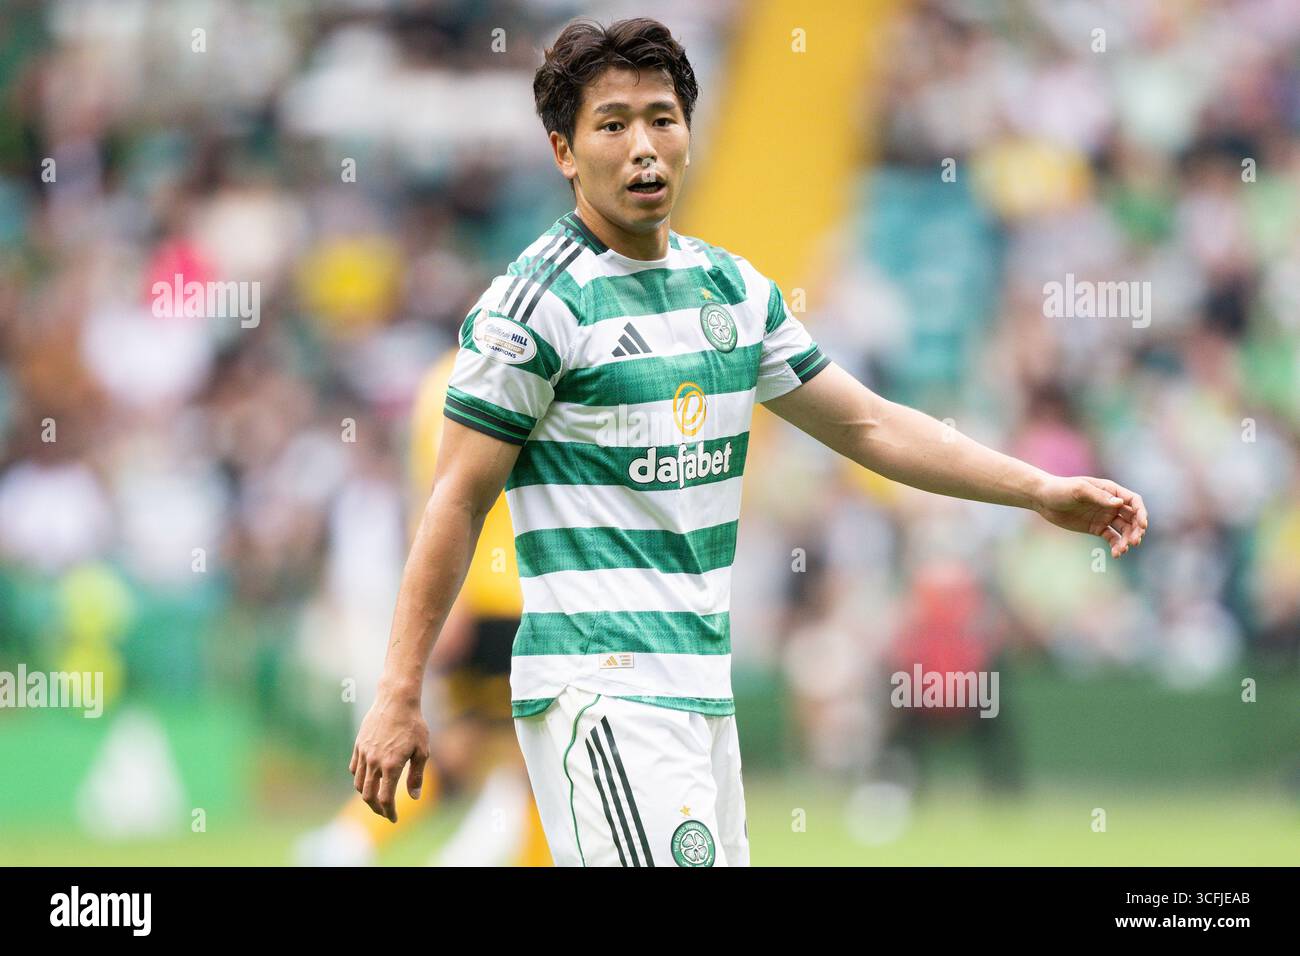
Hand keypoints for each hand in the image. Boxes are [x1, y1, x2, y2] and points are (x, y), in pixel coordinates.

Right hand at [349, 692, 429, 822]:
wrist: (396, 700)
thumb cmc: (414, 724)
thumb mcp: (422, 750)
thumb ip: (416, 776)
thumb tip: (415, 797)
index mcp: (391, 765)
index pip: (385, 798)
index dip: (389, 812)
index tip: (394, 818)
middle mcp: (374, 762)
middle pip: (368, 796)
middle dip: (376, 809)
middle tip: (385, 812)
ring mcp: (364, 753)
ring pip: (359, 783)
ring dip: (367, 795)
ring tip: (377, 799)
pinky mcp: (358, 745)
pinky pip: (354, 769)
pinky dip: (359, 779)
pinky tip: (369, 779)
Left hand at [1033, 475, 1147, 557]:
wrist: (1043, 499)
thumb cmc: (1060, 489)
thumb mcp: (1079, 490)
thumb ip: (1099, 496)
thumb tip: (1119, 503)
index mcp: (1110, 490)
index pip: (1134, 501)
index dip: (1141, 513)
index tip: (1143, 525)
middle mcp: (1111, 503)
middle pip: (1133, 517)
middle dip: (1136, 529)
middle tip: (1134, 541)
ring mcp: (1105, 516)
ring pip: (1124, 530)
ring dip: (1127, 540)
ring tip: (1122, 550)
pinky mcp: (1097, 528)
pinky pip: (1112, 538)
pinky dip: (1116, 545)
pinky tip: (1116, 553)